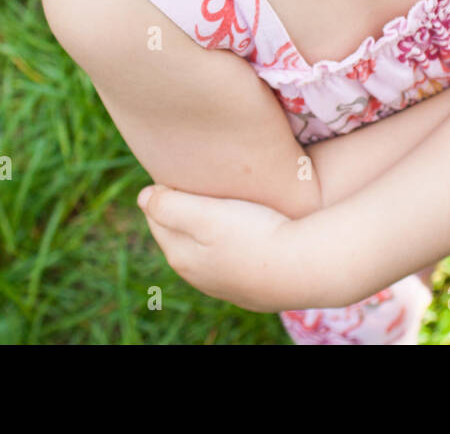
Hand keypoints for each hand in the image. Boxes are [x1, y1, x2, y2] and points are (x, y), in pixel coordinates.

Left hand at [136, 184, 316, 312]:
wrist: (306, 268)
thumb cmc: (254, 235)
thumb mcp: (204, 216)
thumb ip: (167, 206)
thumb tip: (143, 196)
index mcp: (179, 254)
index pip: (157, 213)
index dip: (167, 187)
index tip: (184, 166)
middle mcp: (197, 274)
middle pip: (180, 229)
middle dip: (184, 205)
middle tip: (203, 176)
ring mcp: (225, 283)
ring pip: (207, 243)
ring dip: (210, 221)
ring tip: (227, 196)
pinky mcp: (251, 284)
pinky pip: (232, 253)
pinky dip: (233, 237)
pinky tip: (250, 222)